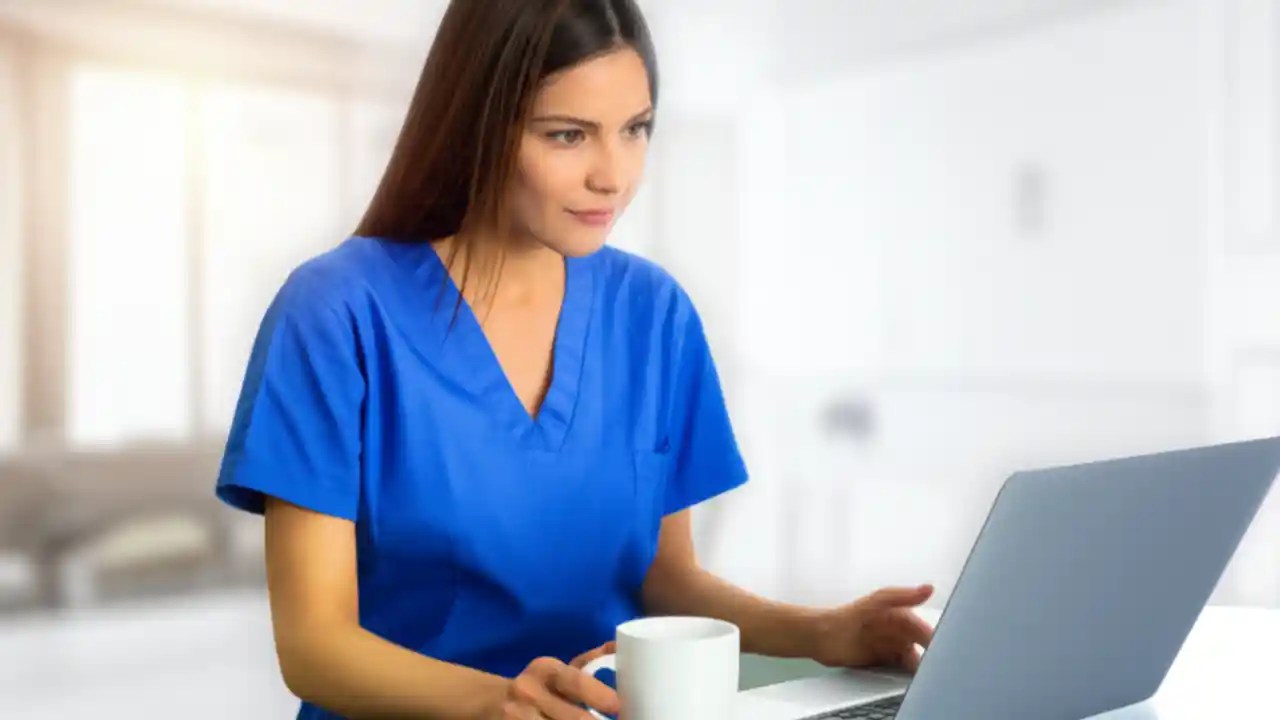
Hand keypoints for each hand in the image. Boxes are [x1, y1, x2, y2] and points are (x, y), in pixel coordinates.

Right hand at [492, 644, 619, 718]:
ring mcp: (517, 719)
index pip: (576, 682)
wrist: (493, 704)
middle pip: (572, 719)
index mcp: (545, 670)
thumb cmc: (540, 687)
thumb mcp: (559, 670)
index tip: (619, 707)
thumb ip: (591, 661)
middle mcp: (528, 693)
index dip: (600, 696)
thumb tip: (618, 647)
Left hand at [810, 584, 935, 671]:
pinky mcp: (883, 664)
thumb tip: (930, 588)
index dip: (939, 643)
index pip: (927, 632)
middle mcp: (901, 633)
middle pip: (925, 650)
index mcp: (903, 617)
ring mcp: (892, 649)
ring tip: (928, 683)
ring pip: (915, 663)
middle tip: (940, 674)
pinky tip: (913, 686)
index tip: (947, 656)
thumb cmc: (849, 615)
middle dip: (934, 660)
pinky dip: (908, 678)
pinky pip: (901, 672)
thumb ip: (901, 596)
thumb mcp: (876, 602)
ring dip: (922, 672)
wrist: (821, 637)